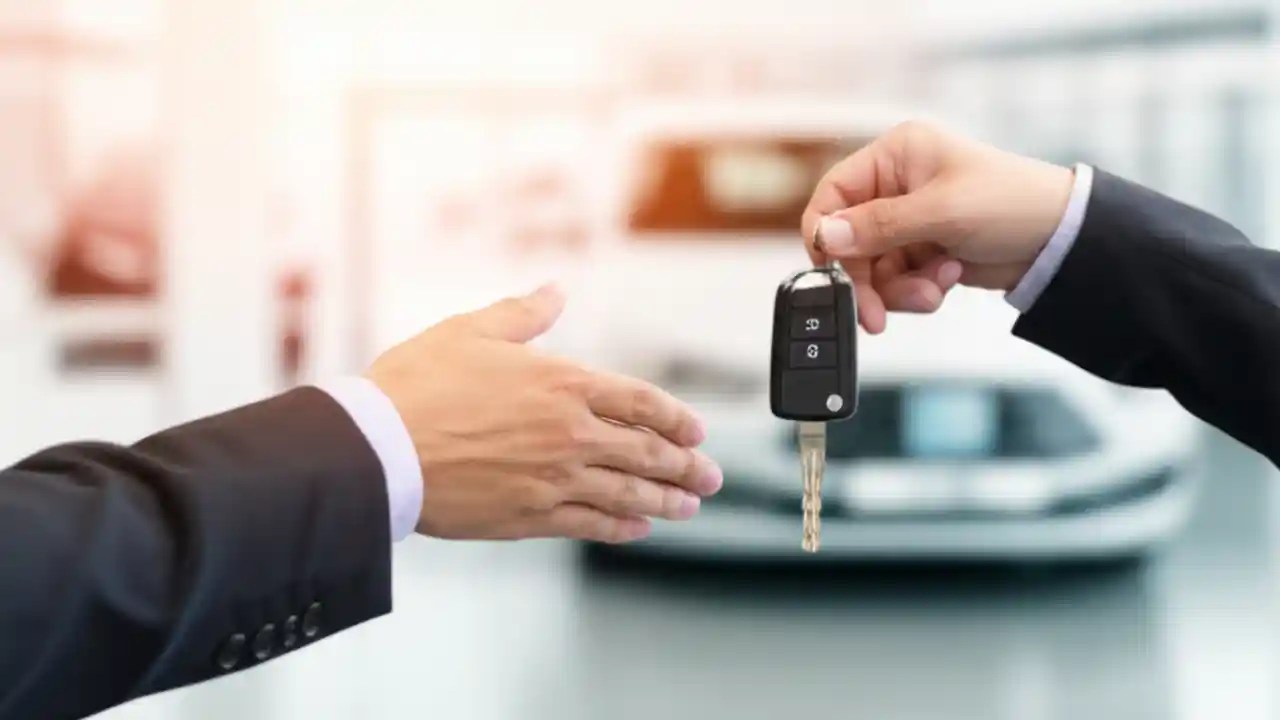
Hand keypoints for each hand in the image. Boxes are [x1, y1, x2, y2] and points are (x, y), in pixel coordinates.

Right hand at [365, 285, 722, 543]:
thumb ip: (525, 313)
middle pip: (646, 453)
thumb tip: (555, 290)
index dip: (675, 419)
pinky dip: (620, 528)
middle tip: (709, 478)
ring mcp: (552, 479)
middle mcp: (569, 434)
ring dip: (664, 502)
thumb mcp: (473, 330)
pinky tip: (637, 529)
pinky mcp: (529, 517)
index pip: (640, 402)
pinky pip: (589, 524)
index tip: (697, 432)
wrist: (378, 447)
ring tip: (688, 507)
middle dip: (685, 467)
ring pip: (626, 494)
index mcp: (562, 384)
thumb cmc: (418, 385)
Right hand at [802, 121, 1074, 333]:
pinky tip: (947, 282)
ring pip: (873, 267)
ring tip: (933, 290)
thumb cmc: (1014, 203)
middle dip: (866, 278)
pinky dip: (916, 291)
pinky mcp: (923, 250)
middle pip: (851, 240)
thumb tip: (826, 236)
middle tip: (874, 313)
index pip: (835, 193)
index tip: (831, 270)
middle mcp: (897, 185)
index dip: (827, 233)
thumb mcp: (942, 212)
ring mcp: (910, 220)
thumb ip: (879, 226)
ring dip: (897, 289)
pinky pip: (896, 280)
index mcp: (897, 155)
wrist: (1063, 240)